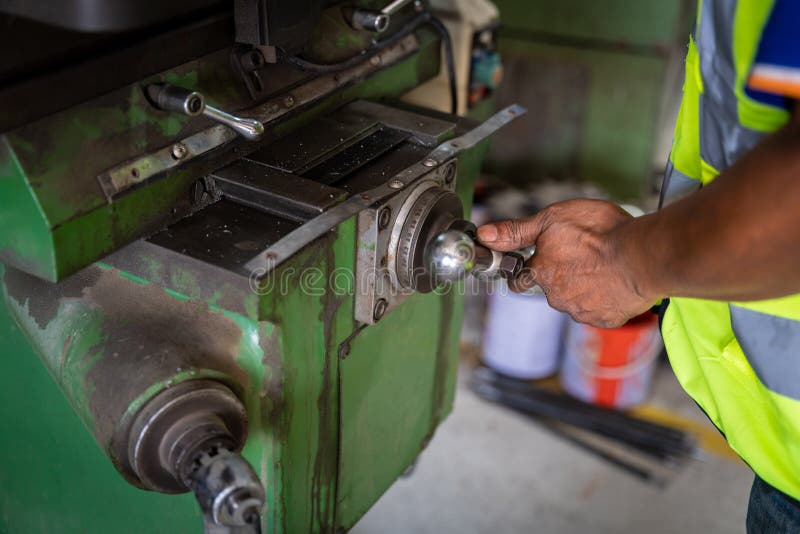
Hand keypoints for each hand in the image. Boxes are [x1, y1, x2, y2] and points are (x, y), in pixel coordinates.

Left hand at [477, 199, 658, 327]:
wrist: (643, 257)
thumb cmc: (601, 233)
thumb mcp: (552, 219)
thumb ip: (517, 231)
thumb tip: (484, 236)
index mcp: (541, 272)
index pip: (518, 279)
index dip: (525, 270)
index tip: (533, 265)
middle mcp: (556, 296)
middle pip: (551, 288)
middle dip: (562, 274)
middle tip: (583, 255)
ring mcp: (580, 310)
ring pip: (575, 299)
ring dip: (585, 286)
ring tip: (604, 266)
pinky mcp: (605, 319)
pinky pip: (600, 310)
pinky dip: (606, 298)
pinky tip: (616, 281)